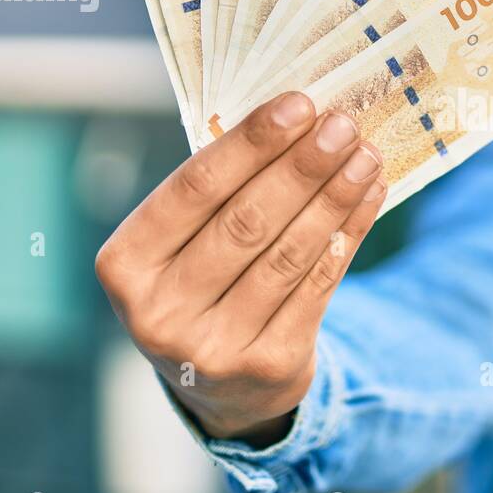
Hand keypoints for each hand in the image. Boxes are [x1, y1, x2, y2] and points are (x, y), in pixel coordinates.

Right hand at [95, 92, 385, 443]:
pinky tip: (368, 197)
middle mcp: (159, 311)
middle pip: (246, 221)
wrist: (221, 388)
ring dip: (334, 197)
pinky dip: (348, 234)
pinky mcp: (268, 367)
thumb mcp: (181, 245)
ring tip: (364, 156)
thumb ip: (220, 192)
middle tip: (341, 126)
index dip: (251, 143)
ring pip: (287, 254)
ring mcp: (213, 348)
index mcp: (124, 264)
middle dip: (302, 167)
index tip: (299, 104)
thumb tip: (297, 121)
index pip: (195, 188)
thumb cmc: (201, 283)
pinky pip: (318, 286)